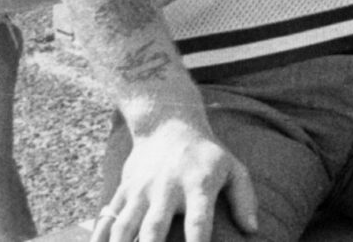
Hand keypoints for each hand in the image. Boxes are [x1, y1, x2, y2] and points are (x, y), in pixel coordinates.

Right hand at [94, 114, 257, 241]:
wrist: (168, 123)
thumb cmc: (207, 155)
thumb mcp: (233, 169)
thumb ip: (245, 199)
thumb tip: (253, 230)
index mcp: (198, 184)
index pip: (199, 221)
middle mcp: (167, 188)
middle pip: (154, 227)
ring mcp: (141, 189)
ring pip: (124, 225)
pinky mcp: (123, 190)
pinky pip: (107, 218)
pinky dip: (99, 237)